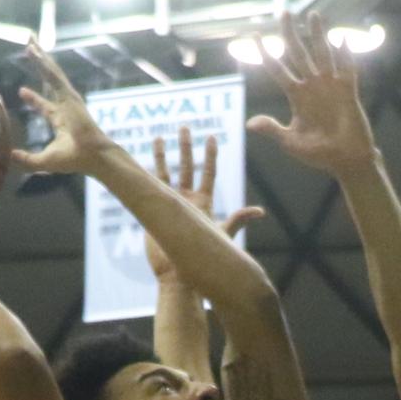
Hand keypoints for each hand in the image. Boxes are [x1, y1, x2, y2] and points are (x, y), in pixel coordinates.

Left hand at [12, 39, 117, 175]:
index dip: (34, 98)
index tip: (22, 91)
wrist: (91, 156)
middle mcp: (65, 106)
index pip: (45, 106)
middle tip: (29, 51)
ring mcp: (68, 99)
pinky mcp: (69, 95)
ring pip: (51, 72)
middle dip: (39, 66)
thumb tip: (9, 155)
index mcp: (61, 120)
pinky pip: (53, 75)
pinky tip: (35, 51)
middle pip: (49, 81)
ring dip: (40, 56)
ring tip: (30, 41)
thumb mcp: (45, 161)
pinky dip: (44, 63)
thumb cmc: (73, 160)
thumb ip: (27, 159)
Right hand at [145, 127, 265, 282]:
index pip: (208, 173)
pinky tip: (140, 159)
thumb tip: (260, 211)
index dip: (210, 155)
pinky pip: (151, 187)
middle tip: (184, 127)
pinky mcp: (157, 210)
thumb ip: (238, 220)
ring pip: (166, 173)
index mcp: (203, 202)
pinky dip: (147, 173)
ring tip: (158, 137)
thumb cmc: (203, 256)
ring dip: (162, 155)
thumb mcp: (223, 233)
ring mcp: (170, 203)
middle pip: (187, 166)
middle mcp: (187, 199)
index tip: (211, 137)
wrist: (180, 272)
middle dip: (185, 147)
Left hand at [247, 12, 377, 176]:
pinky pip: (347, 69)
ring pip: (322, 55)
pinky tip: (342, 39)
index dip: (266, 53)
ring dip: (318, 35)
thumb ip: (273, 129)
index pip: (277, 70)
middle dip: (291, 34)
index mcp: (296, 96)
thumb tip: (249, 123)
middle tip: (284, 13)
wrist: (345, 162)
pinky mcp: (348, 92)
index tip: (254, 36)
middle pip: (298, 54)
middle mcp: (312, 86)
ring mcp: (330, 87)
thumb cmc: (318, 154)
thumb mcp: (291, 142)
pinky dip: (345, 55)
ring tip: (313, 15)